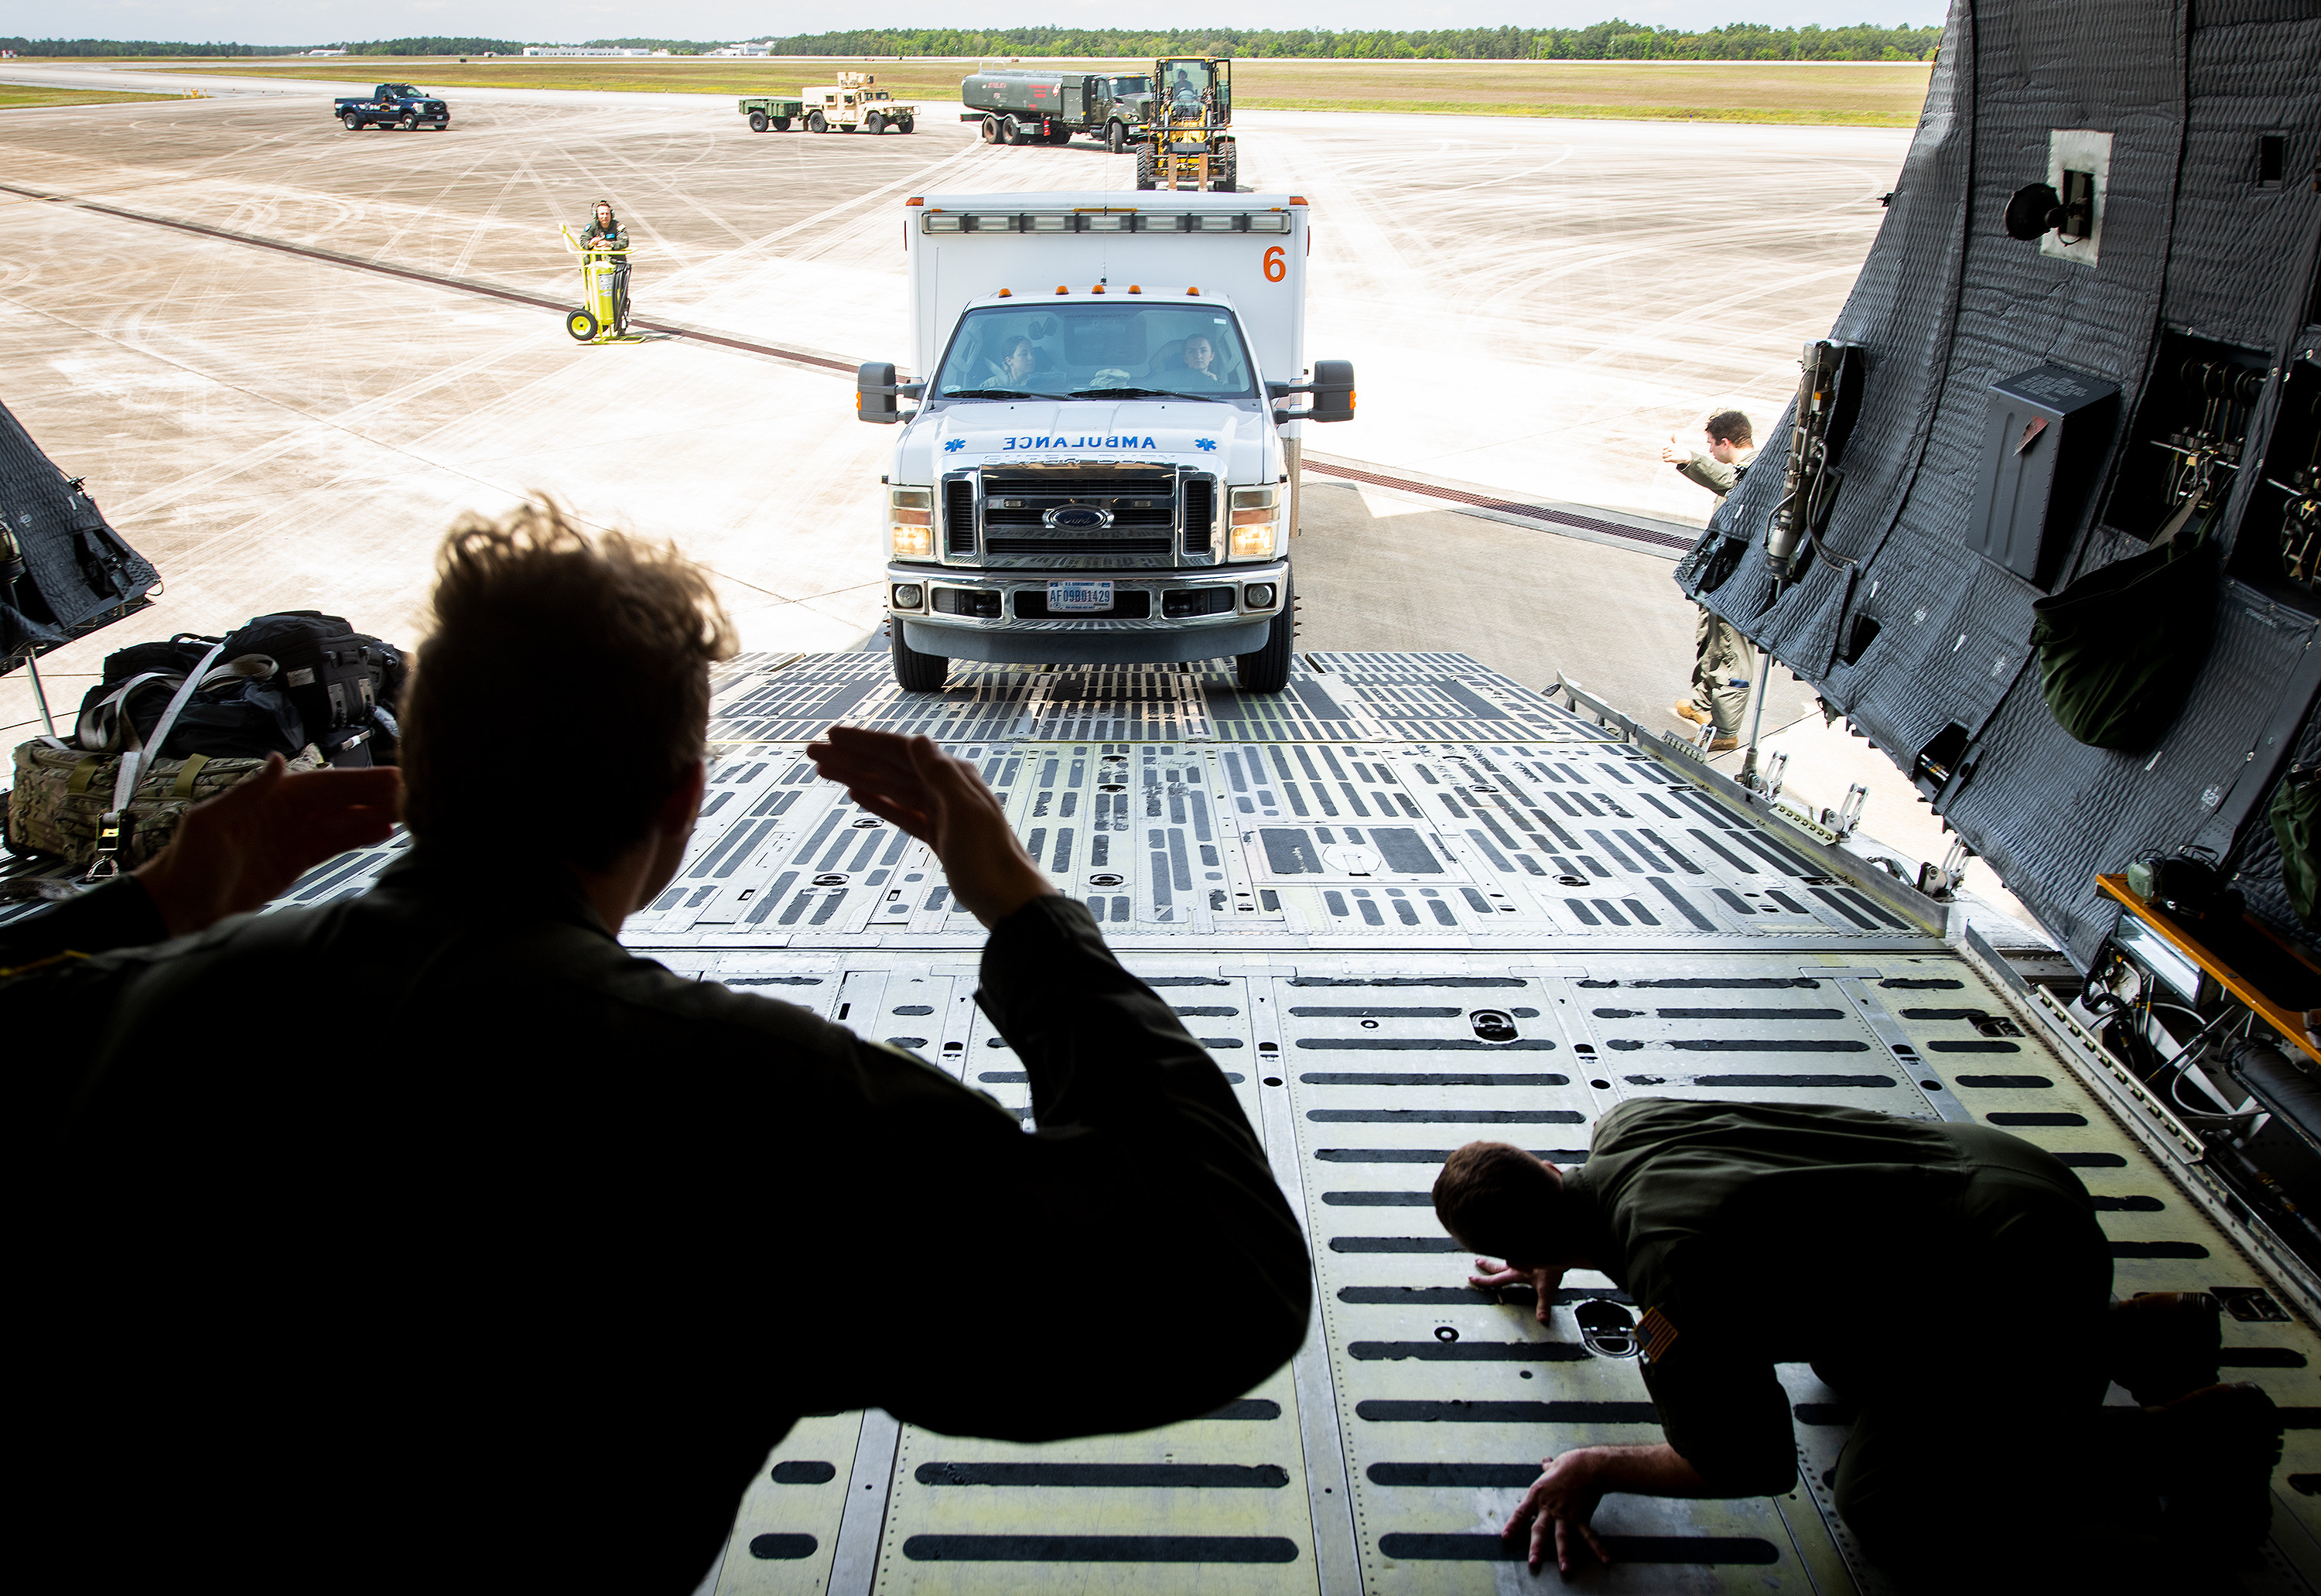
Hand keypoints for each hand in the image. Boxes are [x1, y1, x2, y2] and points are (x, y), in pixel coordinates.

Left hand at [134, 755, 400, 936]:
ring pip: (341, 821)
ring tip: (409, 809)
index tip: (391, 777)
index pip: (322, 786)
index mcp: (266, 800)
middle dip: (374, 794)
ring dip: (373, 813)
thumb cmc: (185, 866)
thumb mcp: (210, 824)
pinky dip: (357, 836)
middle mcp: (282, 815)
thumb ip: (248, 792)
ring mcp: (290, 838)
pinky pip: (332, 844)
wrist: (175, 909)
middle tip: (414, 790)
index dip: (357, 781)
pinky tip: (383, 831)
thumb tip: (280, 761)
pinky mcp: (293, 862)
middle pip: (338, 800)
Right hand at [806, 726, 1053, 926]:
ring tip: (824, 771)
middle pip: (890, 767)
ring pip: (891, 788)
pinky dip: (878, 802)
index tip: (832, 736)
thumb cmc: (989, 857)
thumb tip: (916, 739)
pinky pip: (901, 812)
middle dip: (851, 758)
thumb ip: (941, 774)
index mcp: (954, 776)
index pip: (901, 751)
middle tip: (813, 754)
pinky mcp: (937, 836)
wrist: (1008, 899)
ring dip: (857, 777)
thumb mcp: (964, 811)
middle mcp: (946, 788)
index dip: (865, 742)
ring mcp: (940, 813)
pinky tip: (857, 794)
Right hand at [1469, 1256, 1561, 1323]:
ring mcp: (1522, 1256)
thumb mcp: (1547, 1289)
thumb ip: (1543, 1305)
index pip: (1497, 1279)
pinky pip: (1515, 1252)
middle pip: (1498, 1264)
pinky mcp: (1529, 1251)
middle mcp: (1517, 1263)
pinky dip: (1512, 1252)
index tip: (1471, 1279)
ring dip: (1500, 1257)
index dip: (1484, 1281)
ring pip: (1507, 1256)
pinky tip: (1512, 1252)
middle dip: (1487, 1264)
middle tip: (1476, 1260)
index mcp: (1517, 1274)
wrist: (1557, 1250)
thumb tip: (1542, 1321)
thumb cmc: (1552, 1268)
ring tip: (1494, 1253)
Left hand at [1503, 1449, 1610, 1576]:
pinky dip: (1597, 1548)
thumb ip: (1548, 1468)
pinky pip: (1589, 1535)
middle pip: (1540, 1530)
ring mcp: (1566, 1514)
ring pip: (1562, 1537)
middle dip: (1536, 1547)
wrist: (1590, 1466)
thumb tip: (1545, 1462)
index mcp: (1538, 1494)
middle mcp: (1550, 1506)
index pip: (1522, 1512)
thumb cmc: (1571, 1463)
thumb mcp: (1554, 1466)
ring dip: (1564, 1555)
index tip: (1506, 1537)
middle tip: (1533, 1563)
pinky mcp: (1582, 1516)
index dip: (1513, 1525)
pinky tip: (1605, 1560)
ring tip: (1565, 1570)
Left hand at [1660, 436, 1683, 463]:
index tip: (1668, 451)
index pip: (1663, 448)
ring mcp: (1672, 453)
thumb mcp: (1677, 443)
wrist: (1685, 456)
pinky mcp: (1672, 458)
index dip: (1665, 450)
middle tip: (1668, 455)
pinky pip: (1665, 460)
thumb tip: (1673, 433)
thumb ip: (1674, 439)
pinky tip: (1669, 460)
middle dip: (1664, 454)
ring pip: (1664, 456)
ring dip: (1665, 458)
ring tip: (1669, 457)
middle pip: (1663, 452)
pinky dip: (1666, 460)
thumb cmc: (1680, 449)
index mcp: (1672, 445)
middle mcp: (1672, 449)